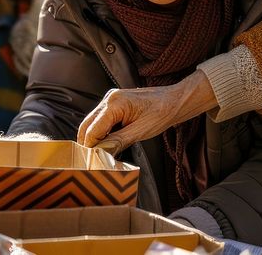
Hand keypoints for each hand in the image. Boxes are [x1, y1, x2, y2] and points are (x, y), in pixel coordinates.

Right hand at [77, 70, 217, 153]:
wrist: (174, 100)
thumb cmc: (162, 113)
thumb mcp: (141, 131)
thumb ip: (118, 141)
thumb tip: (101, 153)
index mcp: (115, 103)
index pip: (92, 130)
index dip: (90, 148)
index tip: (91, 162)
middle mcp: (109, 98)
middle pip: (87, 125)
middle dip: (88, 144)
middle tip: (93, 162)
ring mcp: (111, 99)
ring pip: (92, 122)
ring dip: (94, 138)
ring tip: (100, 155)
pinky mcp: (115, 103)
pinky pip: (101, 119)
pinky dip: (101, 132)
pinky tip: (107, 143)